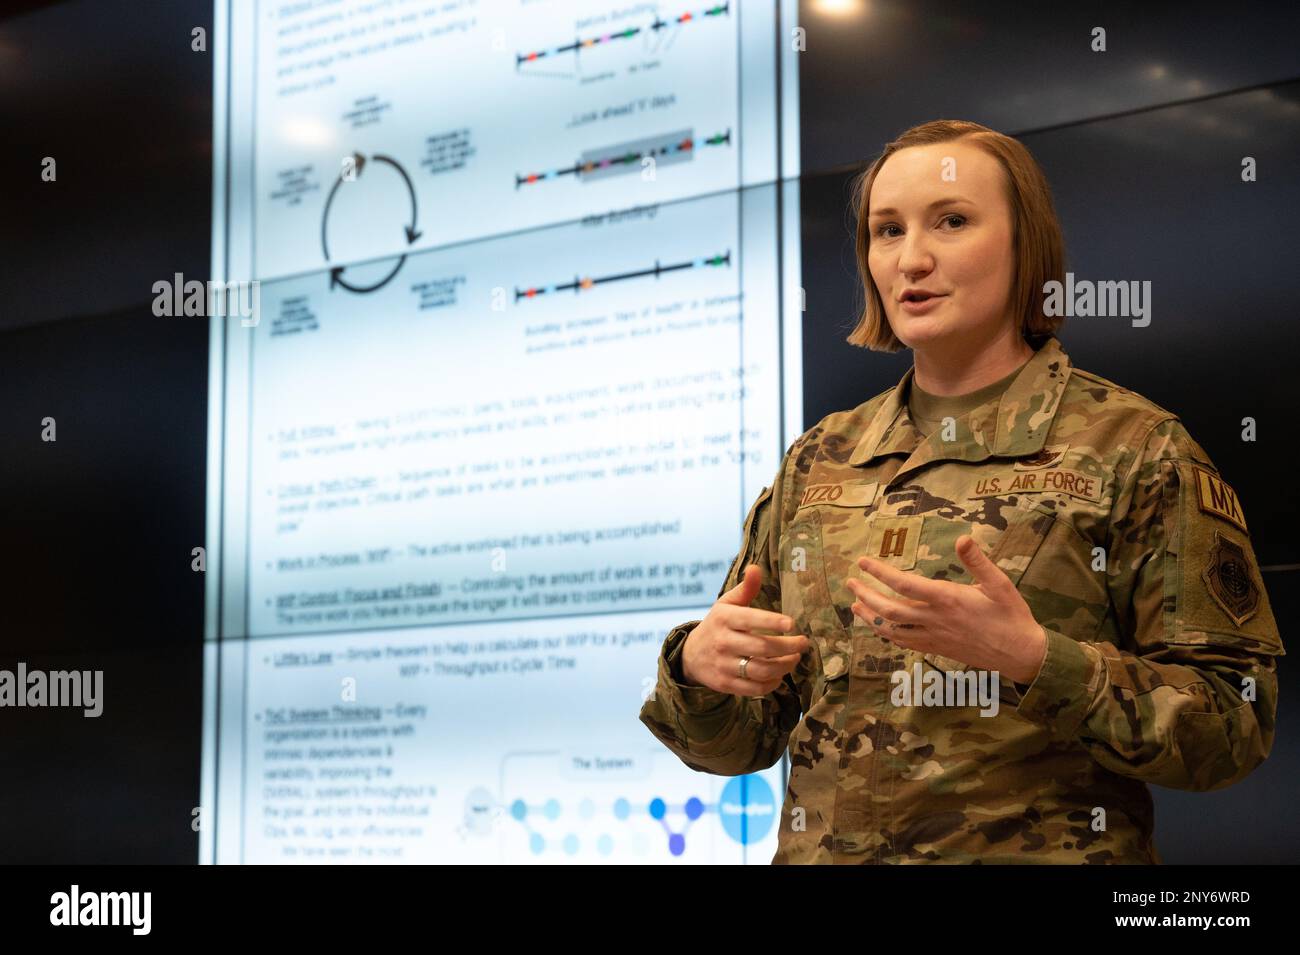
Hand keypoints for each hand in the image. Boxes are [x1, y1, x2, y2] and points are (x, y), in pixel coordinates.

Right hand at [681, 565, 809, 695]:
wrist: (690, 655)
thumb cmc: (718, 625)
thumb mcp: (726, 604)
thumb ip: (745, 588)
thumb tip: (756, 568)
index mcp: (725, 618)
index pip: (750, 619)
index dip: (772, 622)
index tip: (792, 624)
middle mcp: (723, 642)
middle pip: (762, 647)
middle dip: (788, 647)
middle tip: (804, 643)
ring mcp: (724, 665)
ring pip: (761, 670)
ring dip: (784, 666)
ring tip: (796, 658)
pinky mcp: (726, 684)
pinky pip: (754, 688)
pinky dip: (772, 683)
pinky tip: (780, 674)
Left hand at [845, 535, 1047, 683]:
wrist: (1020, 654)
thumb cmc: (1011, 616)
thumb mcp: (1000, 584)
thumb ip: (978, 562)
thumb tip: (963, 538)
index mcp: (948, 599)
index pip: (904, 585)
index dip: (880, 573)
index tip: (863, 562)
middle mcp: (935, 619)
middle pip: (890, 609)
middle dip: (866, 595)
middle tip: (850, 582)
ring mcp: (934, 637)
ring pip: (892, 629)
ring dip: (870, 617)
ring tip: (854, 605)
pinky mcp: (937, 649)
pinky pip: (904, 643)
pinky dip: (887, 634)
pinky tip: (879, 627)